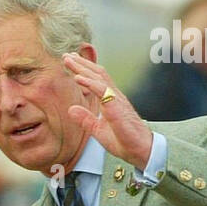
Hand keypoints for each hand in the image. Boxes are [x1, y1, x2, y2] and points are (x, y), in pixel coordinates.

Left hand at [63, 53, 153, 170]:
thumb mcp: (98, 130)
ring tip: (69, 60)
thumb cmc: (123, 140)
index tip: (71, 62)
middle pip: (96, 74)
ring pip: (98, 78)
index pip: (96, 80)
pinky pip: (103, 91)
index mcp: (110, 100)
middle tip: (66, 56)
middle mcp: (114, 96)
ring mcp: (116, 100)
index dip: (83, 70)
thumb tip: (71, 109)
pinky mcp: (117, 108)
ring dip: (83, 68)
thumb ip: (85, 119)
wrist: (140, 150)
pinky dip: (89, 83)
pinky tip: (78, 78)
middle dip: (81, 64)